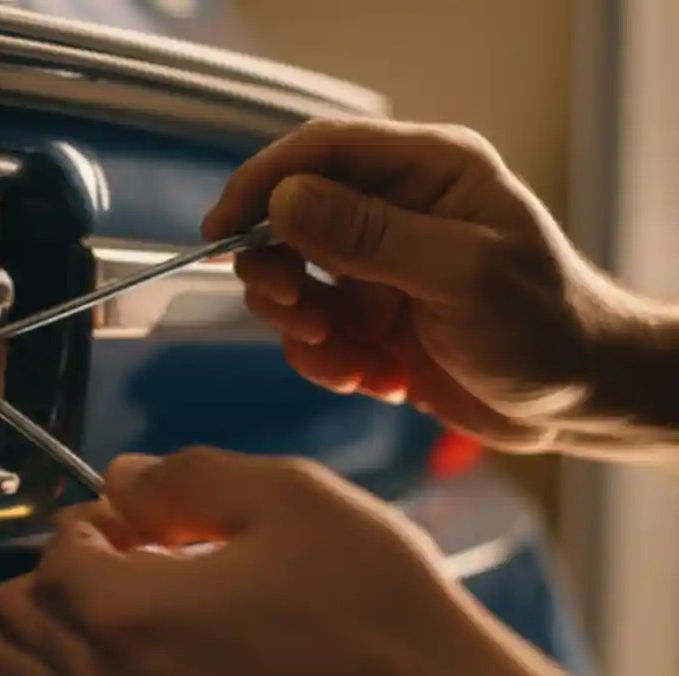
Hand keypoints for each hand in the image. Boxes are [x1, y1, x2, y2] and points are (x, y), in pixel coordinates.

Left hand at [0, 448, 609, 675]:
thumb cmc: (379, 616)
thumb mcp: (287, 499)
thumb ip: (184, 475)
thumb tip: (122, 479)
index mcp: (133, 617)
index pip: (53, 555)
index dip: (92, 522)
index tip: (136, 520)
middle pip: (17, 618)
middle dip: (58, 571)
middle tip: (123, 558)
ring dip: (42, 627)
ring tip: (99, 601)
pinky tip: (115, 658)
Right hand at [205, 118, 678, 455]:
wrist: (578, 400)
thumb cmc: (546, 325)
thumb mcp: (461, 275)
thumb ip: (370, 236)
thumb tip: (284, 200)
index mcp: (427, 172)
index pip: (321, 151)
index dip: (262, 182)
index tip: (221, 228)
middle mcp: (394, 211)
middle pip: (289, 217)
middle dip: (276, 268)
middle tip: (293, 305)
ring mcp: (378, 267)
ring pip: (291, 279)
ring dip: (300, 323)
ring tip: (344, 353)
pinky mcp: (370, 319)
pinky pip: (312, 333)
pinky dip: (326, 361)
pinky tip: (372, 378)